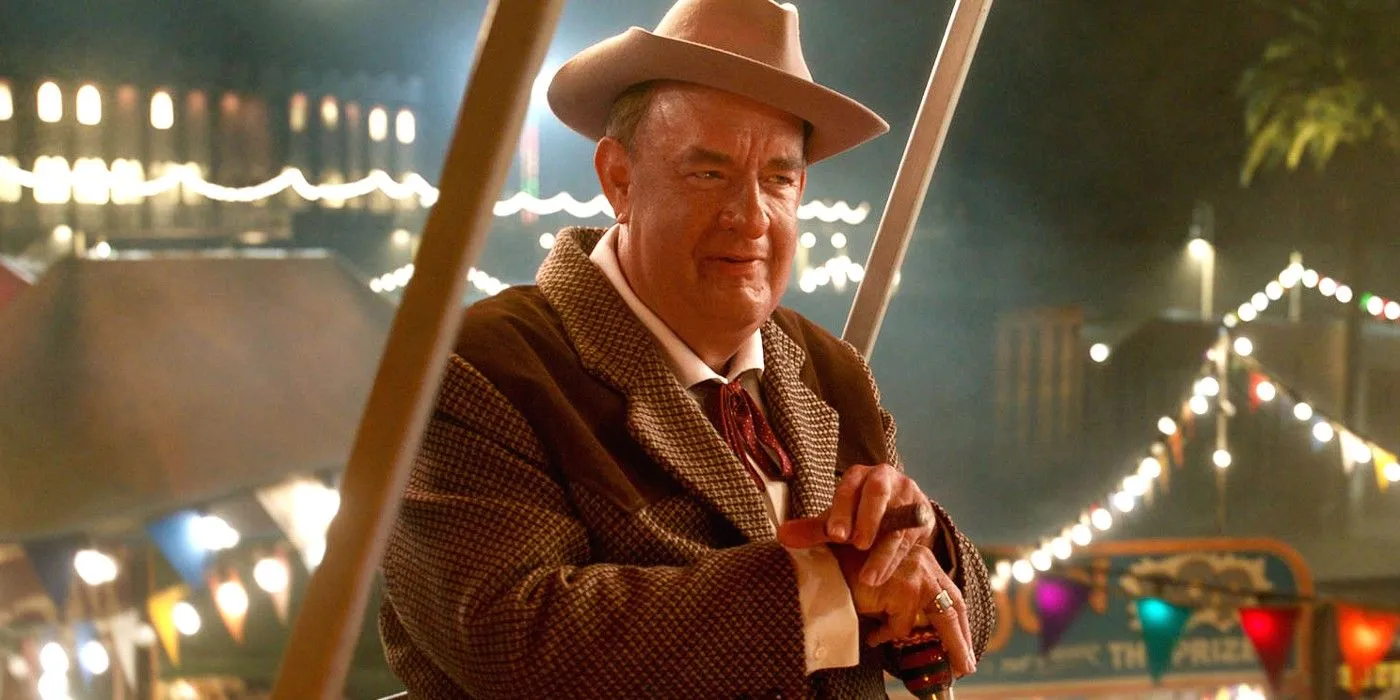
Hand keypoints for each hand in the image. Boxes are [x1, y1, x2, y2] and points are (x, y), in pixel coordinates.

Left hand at [779, 463, 933, 586]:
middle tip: (857, 544)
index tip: (835, 534)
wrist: (900, 510)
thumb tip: (781, 536)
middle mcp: (885, 479)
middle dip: (868, 519)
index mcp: (858, 475)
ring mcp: (907, 495)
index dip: (841, 510)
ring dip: (883, 550)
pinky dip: (894, 559)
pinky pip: (910, 538)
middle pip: (878, 493)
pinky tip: (881, 575)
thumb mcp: (838, 518)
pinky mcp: (922, 514)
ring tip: (869, 577)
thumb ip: (814, 528)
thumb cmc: (860, 513)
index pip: (848, 488)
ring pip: (897, 520)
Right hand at [828, 543, 975, 676]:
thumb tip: (925, 632)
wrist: (825, 567)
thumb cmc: (852, 575)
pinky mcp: (902, 591)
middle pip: (955, 607)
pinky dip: (887, 635)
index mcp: (924, 559)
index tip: (965, 643)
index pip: (951, 594)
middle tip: (967, 665)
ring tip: (952, 668)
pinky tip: (873, 635)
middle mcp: (924, 563)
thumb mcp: (890, 586)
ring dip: (944, 646)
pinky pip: (900, 627)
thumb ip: (909, 602)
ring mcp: (915, 576)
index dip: (960, 622)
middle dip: (963, 639)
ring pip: (937, 621)